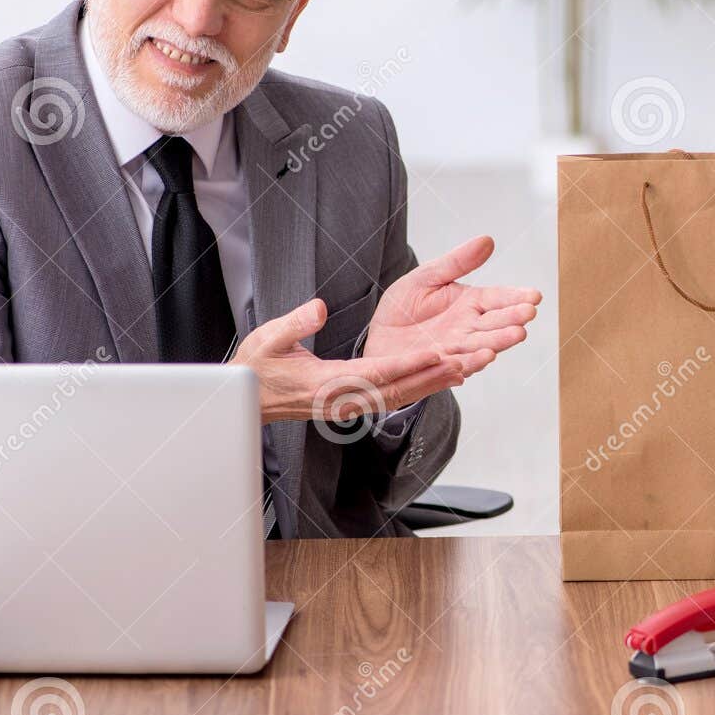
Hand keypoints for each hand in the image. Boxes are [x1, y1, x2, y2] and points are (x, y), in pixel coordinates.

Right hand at [232, 298, 462, 424]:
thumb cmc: (255, 368)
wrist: (246, 401)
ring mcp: (348, 406)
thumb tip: (319, 308)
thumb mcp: (268, 338)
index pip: (376, 373)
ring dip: (433, 383)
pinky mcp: (350, 405)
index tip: (437, 354)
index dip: (409, 363)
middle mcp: (343, 399)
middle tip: (468, 362)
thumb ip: (295, 323)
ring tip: (465, 368)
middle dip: (435, 376)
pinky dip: (417, 388)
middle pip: (398, 389)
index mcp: (325, 384)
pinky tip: (437, 378)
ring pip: (399, 396)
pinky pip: (390, 397)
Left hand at [363, 235, 542, 376]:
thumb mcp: (428, 277)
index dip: (516, 297)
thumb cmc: (404, 306)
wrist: (378, 336)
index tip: (535, 295)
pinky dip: (472, 362)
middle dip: (513, 319)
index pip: (498, 299)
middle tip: (529, 313)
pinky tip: (486, 356)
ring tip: (516, 334)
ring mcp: (456, 349)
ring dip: (500, 341)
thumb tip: (488, 240)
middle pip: (495, 323)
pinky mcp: (440, 367)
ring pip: (482, 345)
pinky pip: (458, 365)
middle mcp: (468, 328)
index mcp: (470, 303)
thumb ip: (457, 262)